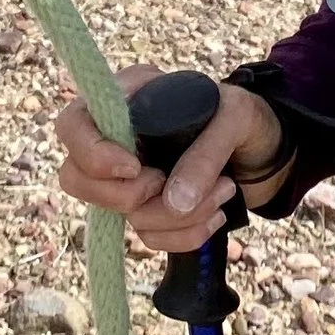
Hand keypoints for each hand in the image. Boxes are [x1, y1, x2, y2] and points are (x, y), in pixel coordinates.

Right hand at [53, 63, 289, 253]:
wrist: (262, 144)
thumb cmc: (243, 115)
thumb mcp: (235, 118)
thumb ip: (205, 152)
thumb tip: (174, 201)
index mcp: (127, 98)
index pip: (72, 124)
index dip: (91, 154)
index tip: (133, 167)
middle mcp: (117, 138)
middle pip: (76, 179)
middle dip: (123, 196)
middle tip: (163, 183)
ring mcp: (129, 177)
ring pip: (122, 216)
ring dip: (174, 218)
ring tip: (223, 191)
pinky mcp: (149, 207)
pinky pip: (149, 236)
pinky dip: (184, 235)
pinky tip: (215, 214)